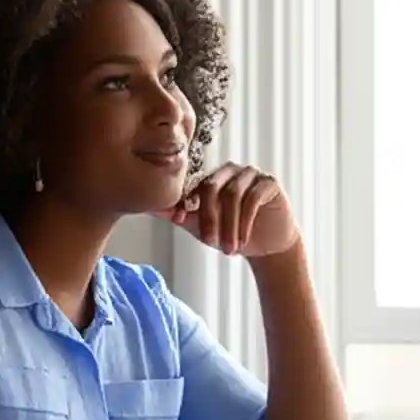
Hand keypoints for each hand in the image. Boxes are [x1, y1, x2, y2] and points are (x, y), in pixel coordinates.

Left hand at [153, 162, 300, 257]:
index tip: (178, 221)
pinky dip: (246, 221)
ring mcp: (251, 174)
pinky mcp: (269, 183)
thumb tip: (150, 208)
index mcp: (212, 177)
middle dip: (209, 217)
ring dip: (230, 225)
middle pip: (212, 187)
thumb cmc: (232, 232)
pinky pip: (254, 197)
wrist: (268, 245)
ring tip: (230, 249)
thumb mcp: (202, 226)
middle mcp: (230, 171)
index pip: (194, 185)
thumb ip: (181, 215)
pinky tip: (244, 240)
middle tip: (210, 243)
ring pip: (233, 194)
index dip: (185, 202)